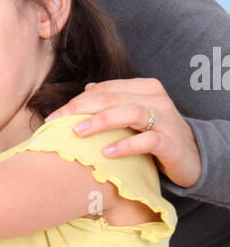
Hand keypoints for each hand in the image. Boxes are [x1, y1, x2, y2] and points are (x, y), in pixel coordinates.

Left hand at [46, 79, 201, 186]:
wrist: (192, 158)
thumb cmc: (157, 135)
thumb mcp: (134, 116)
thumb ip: (113, 101)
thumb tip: (87, 89)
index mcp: (145, 88)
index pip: (106, 89)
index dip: (77, 101)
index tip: (54, 117)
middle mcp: (157, 99)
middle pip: (113, 97)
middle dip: (81, 109)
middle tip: (58, 123)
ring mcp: (167, 120)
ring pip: (131, 112)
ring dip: (101, 121)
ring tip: (78, 133)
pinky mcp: (172, 143)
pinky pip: (148, 140)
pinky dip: (126, 145)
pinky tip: (107, 153)